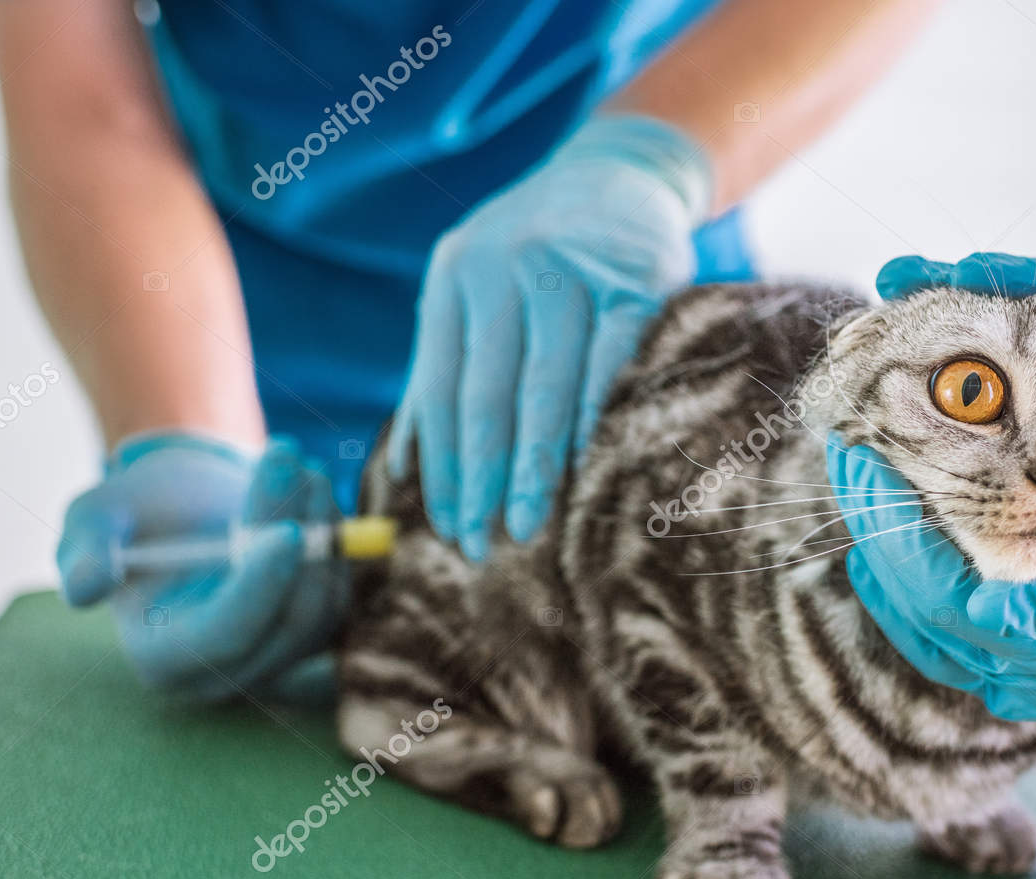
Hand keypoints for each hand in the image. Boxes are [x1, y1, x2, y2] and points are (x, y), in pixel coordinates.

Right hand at [57, 432, 344, 701]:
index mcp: (164, 657)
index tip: (288, 532)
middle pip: (286, 624)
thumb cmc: (136, 512)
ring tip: (304, 467)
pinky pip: (341, 594)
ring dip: (325, 531)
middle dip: (300, 540)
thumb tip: (85, 589)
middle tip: (293, 462)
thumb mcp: (95, 519)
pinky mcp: (314, 631)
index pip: (226, 636)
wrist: (189, 502)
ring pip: (323, 606)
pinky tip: (316, 493)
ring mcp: (277, 657)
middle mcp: (226, 674)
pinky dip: (338, 541)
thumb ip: (82, 551)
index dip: (260, 588)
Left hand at [391, 114, 712, 559]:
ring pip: (545, 388)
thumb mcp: (472, 288)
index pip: (439, 391)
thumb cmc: (539, 253)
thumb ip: (441, 367)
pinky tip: (585, 472)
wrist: (622, 172)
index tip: (445, 529)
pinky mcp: (636, 280)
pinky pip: (610, 367)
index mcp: (453, 276)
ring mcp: (571, 269)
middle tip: (478, 548)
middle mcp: (504, 266)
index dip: (440, 467)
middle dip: (480, 480)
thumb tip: (399, 469)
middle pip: (485, 396)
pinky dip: (594, 422)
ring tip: (528, 527)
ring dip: (535, 467)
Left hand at [828, 439, 1035, 720]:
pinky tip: (888, 526)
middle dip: (875, 525)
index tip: (862, 459)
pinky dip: (903, 574)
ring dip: (879, 545)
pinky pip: (935, 626)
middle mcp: (1033, 680)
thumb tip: (1001, 607)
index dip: (896, 530)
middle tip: (843, 450)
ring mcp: (1021, 678)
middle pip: (917, 606)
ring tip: (856, 474)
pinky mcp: (1016, 661)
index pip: (948, 599)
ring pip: (915, 618)